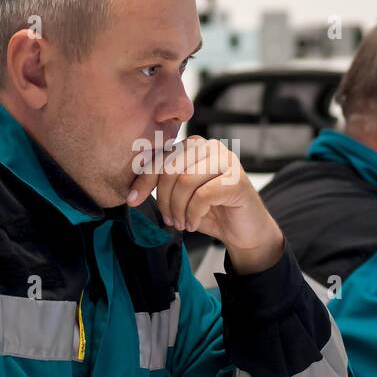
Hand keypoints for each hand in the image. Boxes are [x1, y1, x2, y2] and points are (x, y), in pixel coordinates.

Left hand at [126, 135, 282, 273]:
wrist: (244, 231)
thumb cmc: (212, 211)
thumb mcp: (181, 196)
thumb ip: (163, 185)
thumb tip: (132, 191)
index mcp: (194, 146)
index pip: (161, 158)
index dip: (143, 180)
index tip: (131, 200)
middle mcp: (210, 147)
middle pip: (170, 169)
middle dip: (164, 200)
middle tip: (170, 220)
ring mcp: (226, 161)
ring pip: (185, 181)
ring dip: (178, 209)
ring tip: (183, 224)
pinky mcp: (237, 180)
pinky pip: (203, 195)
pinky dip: (193, 214)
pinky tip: (195, 223)